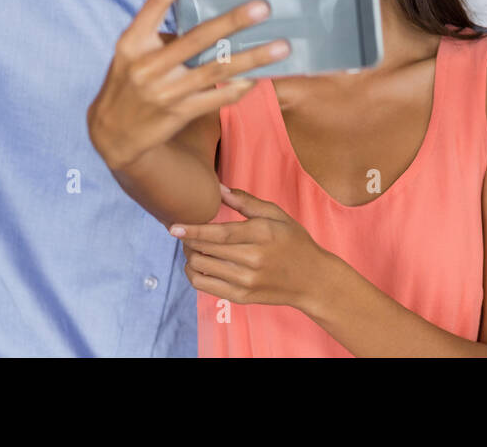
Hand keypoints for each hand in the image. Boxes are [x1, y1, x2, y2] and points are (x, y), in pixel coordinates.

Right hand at [87, 0, 290, 171]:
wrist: (112, 133)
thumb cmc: (130, 82)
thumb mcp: (133, 53)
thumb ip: (160, 33)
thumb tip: (208, 10)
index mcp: (133, 41)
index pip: (157, 2)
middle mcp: (147, 65)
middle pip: (197, 37)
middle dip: (233, 21)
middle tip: (263, 7)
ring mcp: (164, 91)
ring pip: (217, 69)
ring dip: (253, 58)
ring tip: (282, 46)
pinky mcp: (179, 113)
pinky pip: (218, 97)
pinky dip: (240, 87)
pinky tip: (259, 77)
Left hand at [173, 185, 331, 309]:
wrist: (312, 279)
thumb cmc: (294, 242)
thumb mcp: (277, 215)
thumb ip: (246, 202)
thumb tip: (219, 189)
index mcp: (261, 234)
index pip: (218, 233)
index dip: (193, 230)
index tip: (174, 227)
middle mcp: (253, 259)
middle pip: (205, 250)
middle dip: (189, 241)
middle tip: (186, 234)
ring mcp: (246, 281)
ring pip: (202, 269)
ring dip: (191, 257)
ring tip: (194, 248)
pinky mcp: (242, 297)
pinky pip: (206, 287)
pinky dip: (195, 275)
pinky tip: (200, 265)